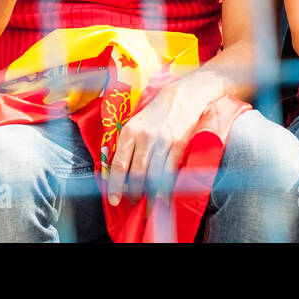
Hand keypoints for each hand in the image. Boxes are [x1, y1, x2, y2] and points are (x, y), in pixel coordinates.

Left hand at [104, 77, 216, 206]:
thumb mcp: (136, 123)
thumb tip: (120, 172)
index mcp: (129, 131)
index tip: (113, 199)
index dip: (115, 186)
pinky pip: (170, 173)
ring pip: (153, 177)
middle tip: (133, 200)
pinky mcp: (178, 145)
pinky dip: (165, 189)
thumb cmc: (157, 111)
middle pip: (136, 175)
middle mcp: (144, 137)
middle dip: (133, 193)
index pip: (119, 165)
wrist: (184, 95)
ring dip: (149, 195)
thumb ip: (128, 144)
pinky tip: (163, 197)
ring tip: (147, 203)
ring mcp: (163, 142)